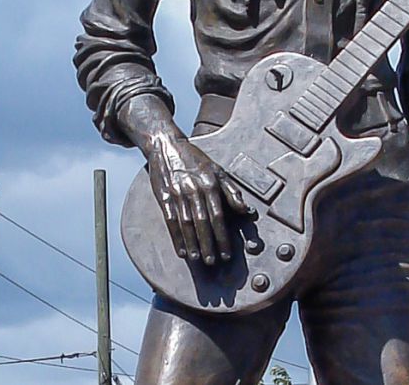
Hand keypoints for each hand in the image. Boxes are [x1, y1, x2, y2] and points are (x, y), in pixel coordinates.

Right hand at [145, 133, 249, 264]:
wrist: (167, 146)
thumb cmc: (195, 160)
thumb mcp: (217, 170)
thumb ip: (231, 191)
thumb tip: (245, 210)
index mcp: (210, 184)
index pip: (218, 215)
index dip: (223, 236)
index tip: (227, 252)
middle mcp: (194, 189)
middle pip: (202, 222)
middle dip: (209, 244)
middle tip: (213, 261)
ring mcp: (177, 193)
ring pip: (187, 223)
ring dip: (193, 243)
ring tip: (198, 258)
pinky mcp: (164, 196)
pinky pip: (170, 220)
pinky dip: (176, 237)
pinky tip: (181, 250)